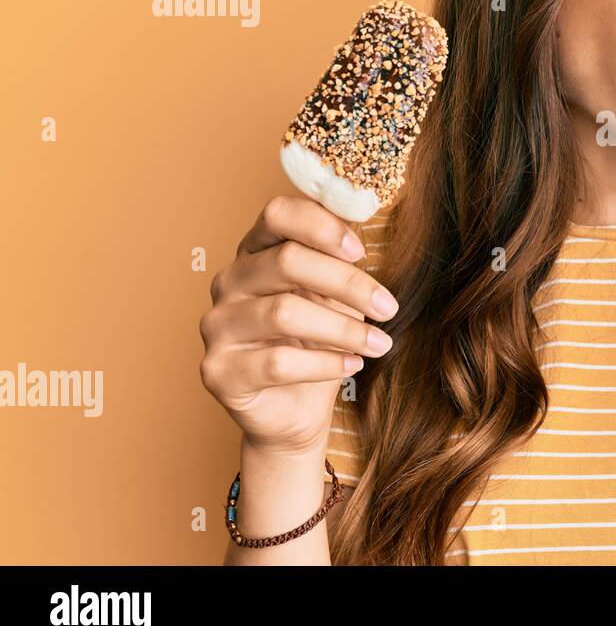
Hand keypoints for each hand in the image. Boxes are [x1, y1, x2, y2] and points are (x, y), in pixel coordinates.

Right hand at [199, 195, 398, 455]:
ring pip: (285, 313)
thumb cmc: (319, 343)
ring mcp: (217, 326)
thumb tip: (367, 214)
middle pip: (286, 261)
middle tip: (388, 307)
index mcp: (256, 252)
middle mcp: (228, 283)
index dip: (321, 225)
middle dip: (347, 283)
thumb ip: (342, 259)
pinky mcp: (219, 371)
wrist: (297, 411)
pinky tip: (353, 365)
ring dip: (344, 329)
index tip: (361, 251)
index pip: (276, 214)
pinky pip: (278, 362)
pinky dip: (325, 364)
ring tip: (380, 343)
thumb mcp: (336, 295)